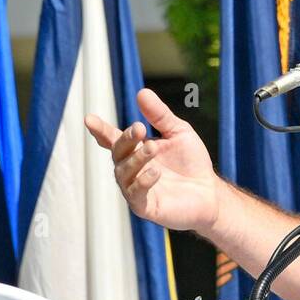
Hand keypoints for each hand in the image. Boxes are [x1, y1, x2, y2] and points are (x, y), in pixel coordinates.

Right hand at [84, 88, 221, 233]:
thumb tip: (142, 92)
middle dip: (126, 140)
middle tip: (139, 129)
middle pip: (118, 153)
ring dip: (136, 159)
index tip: (89, 119)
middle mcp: (131, 170)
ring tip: (153, 148)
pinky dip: (142, 182)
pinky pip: (136, 195)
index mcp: (135, 151)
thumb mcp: (178, 132)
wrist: (210, 192)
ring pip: (124, 174)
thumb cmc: (192, 162)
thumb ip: (159, 115)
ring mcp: (136, 189)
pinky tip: (155, 172)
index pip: (113, 139)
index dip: (100, 130)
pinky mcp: (145, 207)